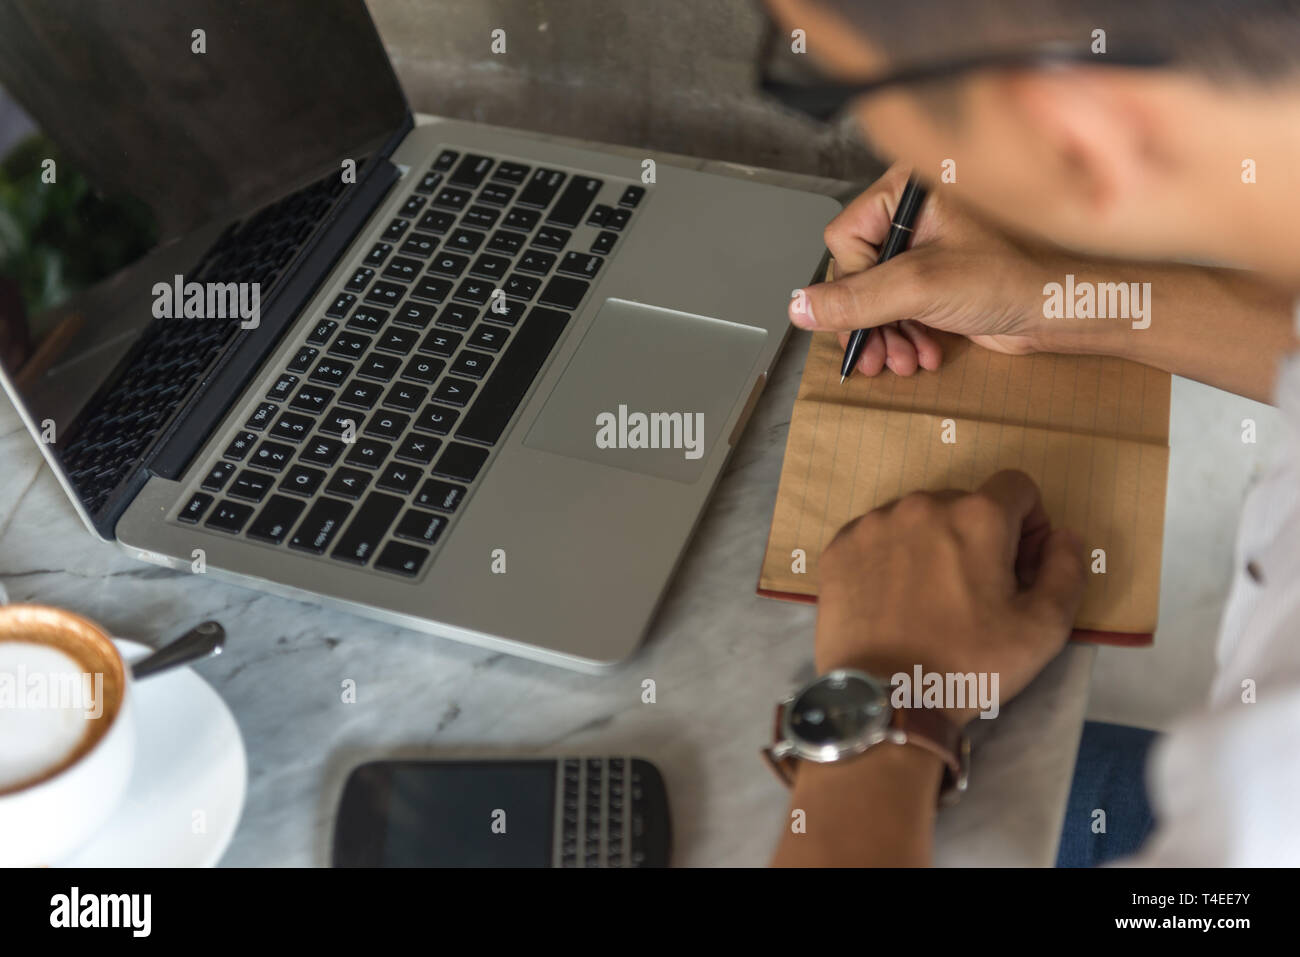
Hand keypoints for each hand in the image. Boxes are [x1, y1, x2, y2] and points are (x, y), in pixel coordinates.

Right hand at [790, 163, 1066, 376]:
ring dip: (886, 336)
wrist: (1069, 307)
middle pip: (859, 272)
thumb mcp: (921, 285)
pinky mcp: (943, 278)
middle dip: (868, 321)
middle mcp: (918, 213)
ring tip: (900, 360)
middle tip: (872, 355)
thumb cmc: (1019, 275)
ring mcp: (931, 247)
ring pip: (879, 297)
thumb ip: (855, 298)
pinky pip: (902, 309)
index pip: (847, 238)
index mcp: (910, 189)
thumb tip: (800, 307)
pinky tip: (921, 353)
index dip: (852, 285)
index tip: (862, 321)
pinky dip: (906, 336)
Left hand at [813, 470, 1085, 726]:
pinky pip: (877, 537)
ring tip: (929, 599)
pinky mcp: (839, 547)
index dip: (1028, 523)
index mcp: (977, 516)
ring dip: (932, 544)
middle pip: (965, 503)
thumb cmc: (968, 665)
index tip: (1019, 565)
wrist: (885, 699)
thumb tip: (1063, 536)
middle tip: (975, 592)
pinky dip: (891, 557)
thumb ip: (1067, 569)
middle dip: (978, 537)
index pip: (1017, 487)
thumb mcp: (1043, 629)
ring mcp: (874, 524)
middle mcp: (922, 505)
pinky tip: (893, 600)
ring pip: (918, 519)